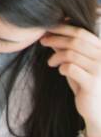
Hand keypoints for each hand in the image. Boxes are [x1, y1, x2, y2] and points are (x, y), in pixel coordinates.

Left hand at [42, 22, 100, 136]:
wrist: (96, 108)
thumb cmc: (85, 83)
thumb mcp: (76, 62)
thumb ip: (67, 48)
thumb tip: (50, 31)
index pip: (81, 32)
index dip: (63, 28)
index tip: (47, 28)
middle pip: (75, 41)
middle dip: (55, 39)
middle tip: (42, 41)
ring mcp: (99, 70)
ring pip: (71, 54)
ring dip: (56, 56)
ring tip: (51, 62)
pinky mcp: (92, 83)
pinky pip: (70, 68)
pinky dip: (62, 67)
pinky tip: (61, 71)